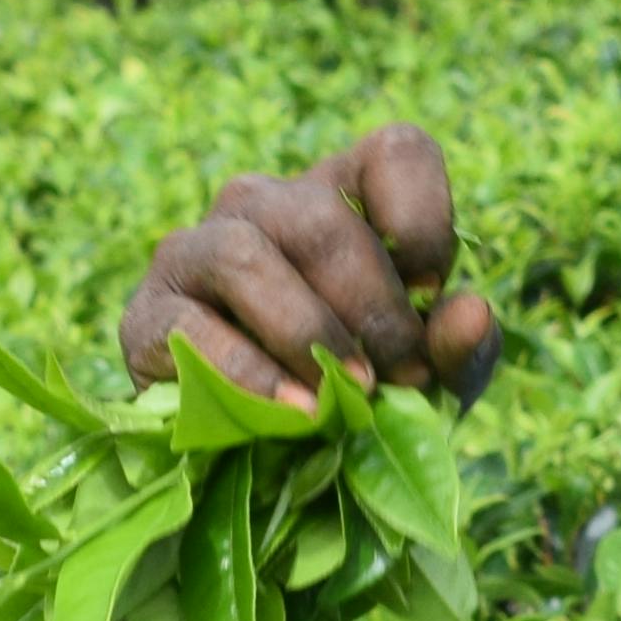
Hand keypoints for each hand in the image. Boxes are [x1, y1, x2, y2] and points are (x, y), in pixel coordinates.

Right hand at [124, 123, 504, 409]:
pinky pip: (193, 326)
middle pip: (322, 217)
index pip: (397, 152)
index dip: (424, 220)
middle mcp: (262, 203)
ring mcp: (194, 250)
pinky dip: (253, 375)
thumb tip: (473, 313)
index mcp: (342, 196)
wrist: (261, 468)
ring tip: (348, 396)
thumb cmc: (352, 398)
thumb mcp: (425, 379)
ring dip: (309, 333)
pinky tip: (295, 415)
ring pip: (247, 255)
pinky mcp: (147, 316)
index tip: (429, 293)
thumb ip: (457, 347)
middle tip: (400, 378)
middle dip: (373, 307)